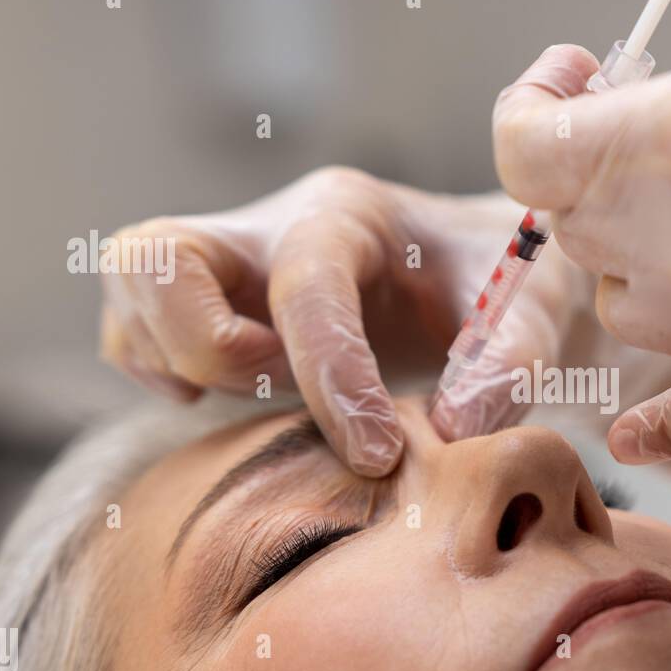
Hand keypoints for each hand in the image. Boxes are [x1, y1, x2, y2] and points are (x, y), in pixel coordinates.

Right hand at [100, 167, 588, 473]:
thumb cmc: (514, 282)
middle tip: (282, 390)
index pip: (307, 288)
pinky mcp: (209, 303)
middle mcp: (272, 227)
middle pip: (160, 256)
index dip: (331, 379)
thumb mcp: (538, 306)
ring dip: (181, 358)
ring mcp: (230, 261)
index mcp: (351, 215)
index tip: (378, 455)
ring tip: (269, 390)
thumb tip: (454, 428)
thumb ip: (510, 361)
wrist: (491, 270)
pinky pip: (134, 329)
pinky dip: (161, 371)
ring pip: (131, 286)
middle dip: (208, 345)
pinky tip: (236, 395)